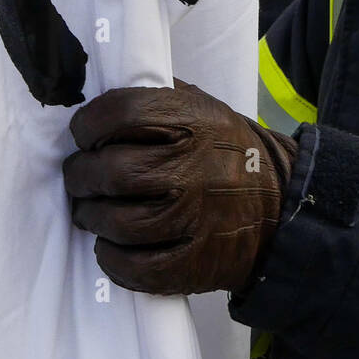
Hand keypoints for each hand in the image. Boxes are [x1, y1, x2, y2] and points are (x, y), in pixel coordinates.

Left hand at [63, 79, 296, 295]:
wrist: (278, 204)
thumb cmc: (225, 151)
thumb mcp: (202, 108)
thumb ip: (156, 97)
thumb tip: (99, 91)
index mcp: (193, 122)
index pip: (121, 112)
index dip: (88, 124)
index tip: (83, 134)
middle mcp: (193, 168)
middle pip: (111, 171)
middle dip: (81, 175)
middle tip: (80, 177)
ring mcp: (193, 219)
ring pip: (116, 222)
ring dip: (91, 216)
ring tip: (91, 211)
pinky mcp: (193, 262)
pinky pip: (134, 267)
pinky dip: (111, 258)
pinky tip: (110, 245)